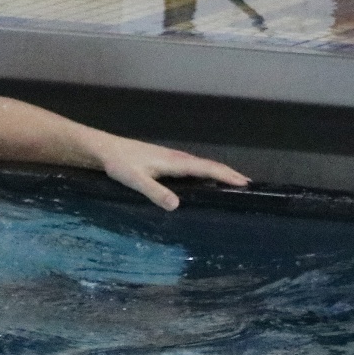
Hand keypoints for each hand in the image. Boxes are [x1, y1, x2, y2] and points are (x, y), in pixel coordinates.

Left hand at [94, 137, 248, 210]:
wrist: (106, 150)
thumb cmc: (120, 165)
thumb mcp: (136, 180)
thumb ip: (155, 191)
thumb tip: (176, 205)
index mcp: (174, 162)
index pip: (207, 168)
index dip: (226, 176)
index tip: (244, 183)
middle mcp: (177, 158)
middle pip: (209, 165)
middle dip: (228, 174)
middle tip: (247, 185)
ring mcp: (171, 158)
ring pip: (201, 165)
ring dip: (218, 173)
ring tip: (233, 183)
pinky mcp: (165, 161)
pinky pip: (192, 167)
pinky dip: (205, 172)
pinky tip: (204, 180)